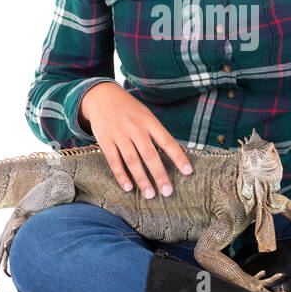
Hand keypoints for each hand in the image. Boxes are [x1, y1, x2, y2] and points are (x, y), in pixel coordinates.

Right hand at [78, 82, 192, 197]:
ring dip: (142, 179)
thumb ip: (157, 133)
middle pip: (150, 154)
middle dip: (159, 174)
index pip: (167, 141)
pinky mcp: (105, 141)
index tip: (188, 172)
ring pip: (132, 160)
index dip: (178, 157)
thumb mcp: (146, 115)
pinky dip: (121, 175)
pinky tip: (128, 187)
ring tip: (150, 194)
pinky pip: (114, 161)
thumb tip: (177, 153)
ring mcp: (119, 135)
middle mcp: (135, 128)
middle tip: (168, 192)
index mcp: (149, 121)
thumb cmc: (130, 110)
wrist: (102, 96)